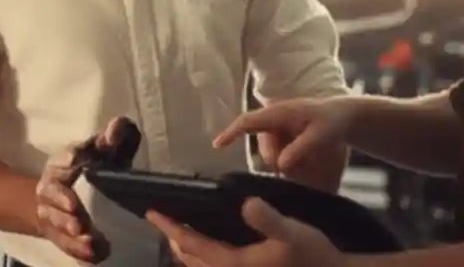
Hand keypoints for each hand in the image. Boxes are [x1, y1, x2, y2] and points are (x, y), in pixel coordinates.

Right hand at [34, 117, 132, 261]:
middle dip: (62, 201)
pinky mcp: (58, 235)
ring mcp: (51, 213)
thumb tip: (115, 130)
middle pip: (51, 193)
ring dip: (68, 229)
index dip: (67, 158)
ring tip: (88, 238)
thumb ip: (117, 135)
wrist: (71, 196)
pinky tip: (97, 253)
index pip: (62, 158)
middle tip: (76, 211)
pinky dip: (78, 249)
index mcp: (62, 163)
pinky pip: (64, 244)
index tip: (75, 160)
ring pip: (54, 221)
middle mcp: (50, 187)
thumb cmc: (96, 167)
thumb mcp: (109, 149)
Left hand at [147, 198, 344, 266]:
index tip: (151, 212)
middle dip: (175, 239)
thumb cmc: (312, 255)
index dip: (169, 227)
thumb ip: (268, 219)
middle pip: (191, 258)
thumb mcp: (292, 233)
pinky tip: (213, 245)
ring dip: (188, 250)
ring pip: (203, 266)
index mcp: (234, 263)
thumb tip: (246, 203)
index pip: (191, 244)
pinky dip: (205, 257)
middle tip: (162, 219)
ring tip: (181, 231)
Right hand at [213, 98, 354, 176]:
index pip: (248, 121)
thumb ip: (302, 148)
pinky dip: (293, 164)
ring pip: (275, 156)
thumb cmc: (332, 121)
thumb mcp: (322, 134)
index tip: (217, 146)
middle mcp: (274, 120)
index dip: (231, 133)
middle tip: (301, 168)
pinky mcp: (286, 139)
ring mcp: (279, 130)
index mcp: (278, 113)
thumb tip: (279, 165)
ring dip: (289, 165)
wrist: (346, 117)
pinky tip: (309, 163)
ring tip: (311, 164)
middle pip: (265, 149)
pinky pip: (283, 157)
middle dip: (279, 162)